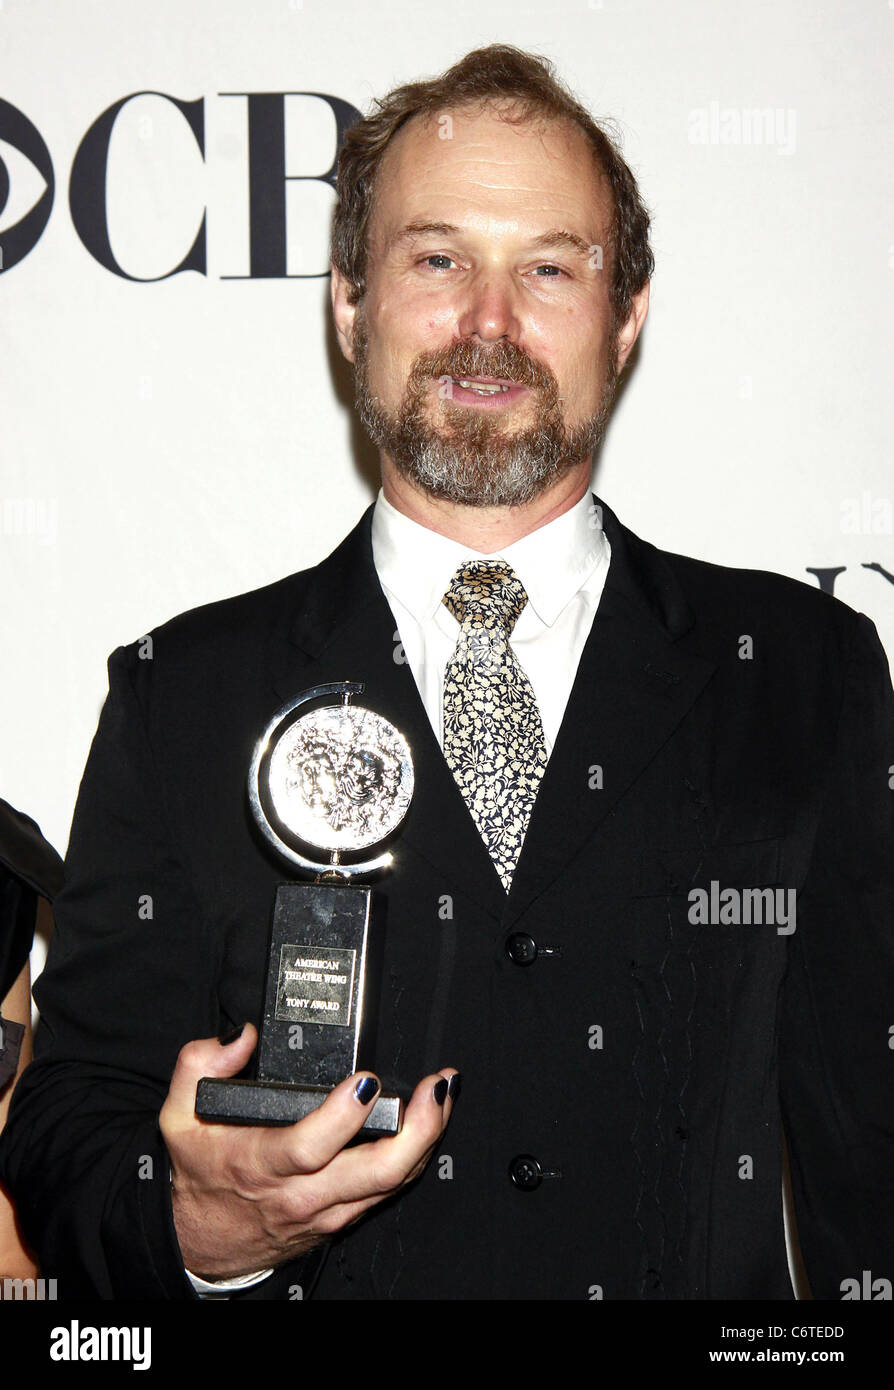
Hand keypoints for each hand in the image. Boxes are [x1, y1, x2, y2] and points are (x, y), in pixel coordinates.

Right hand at [159, 1024, 457, 1278]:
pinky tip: (430, 1122)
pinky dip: (417, 1155)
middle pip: (375, 1171)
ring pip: (393, 1181)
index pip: (310, 1147)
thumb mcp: (178, 1116)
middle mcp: (302, 1191)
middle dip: (417, 1129)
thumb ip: (199, 1065)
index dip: (344, 1116)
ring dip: (428, 1138)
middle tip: (434, 1088)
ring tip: (443, 1093)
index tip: (366, 1080)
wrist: (204, 1241)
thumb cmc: (201, 1173)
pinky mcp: (345, 1215)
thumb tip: (241, 1036)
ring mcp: (329, 1207)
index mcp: (260, 1163)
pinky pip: (390, 1189)